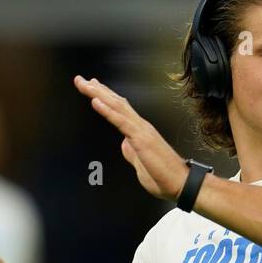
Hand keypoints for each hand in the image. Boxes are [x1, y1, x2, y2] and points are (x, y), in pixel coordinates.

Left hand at [73, 75, 187, 200]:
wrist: (181, 183)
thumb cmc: (164, 177)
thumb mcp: (141, 165)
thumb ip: (132, 153)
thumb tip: (125, 145)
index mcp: (140, 132)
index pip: (120, 108)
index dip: (105, 96)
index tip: (92, 86)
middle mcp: (141, 126)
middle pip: (116, 102)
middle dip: (97, 90)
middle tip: (80, 79)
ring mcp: (141, 131)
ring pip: (117, 106)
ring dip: (98, 94)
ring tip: (84, 83)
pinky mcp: (141, 139)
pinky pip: (121, 121)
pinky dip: (107, 110)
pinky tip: (95, 100)